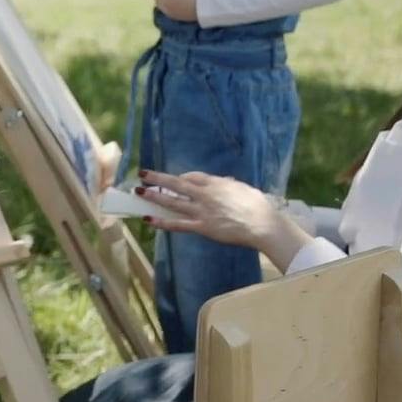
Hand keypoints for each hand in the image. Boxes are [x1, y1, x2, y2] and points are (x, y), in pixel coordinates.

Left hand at [137, 170, 310, 271]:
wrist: (262, 224)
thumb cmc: (258, 206)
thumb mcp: (243, 188)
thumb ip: (229, 185)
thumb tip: (224, 182)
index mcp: (216, 184)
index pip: (193, 176)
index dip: (181, 177)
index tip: (174, 179)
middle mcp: (205, 195)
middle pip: (176, 184)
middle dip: (158, 178)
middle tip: (142, 174)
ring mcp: (201, 211)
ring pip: (172, 202)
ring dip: (154, 196)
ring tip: (138, 192)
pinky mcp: (202, 227)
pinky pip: (178, 224)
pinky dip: (162, 222)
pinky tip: (149, 219)